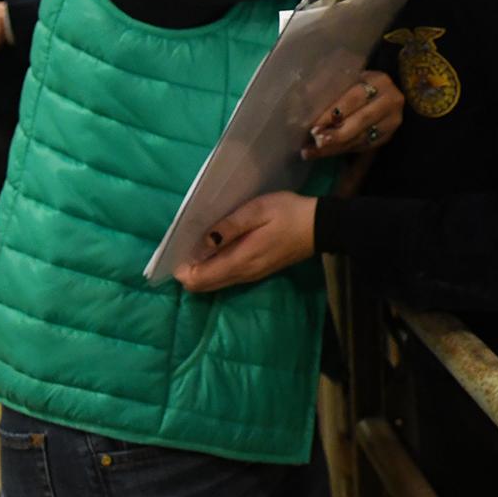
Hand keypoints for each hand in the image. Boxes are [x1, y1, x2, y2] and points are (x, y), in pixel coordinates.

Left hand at [174, 191, 316, 292]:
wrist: (320, 227)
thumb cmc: (288, 214)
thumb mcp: (257, 211)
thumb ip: (229, 227)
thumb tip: (201, 243)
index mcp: (240, 261)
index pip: (199, 279)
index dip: (181, 268)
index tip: (176, 247)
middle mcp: (242, 274)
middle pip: (202, 285)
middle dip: (187, 270)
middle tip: (182, 246)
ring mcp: (250, 276)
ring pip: (213, 283)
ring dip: (200, 270)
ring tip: (196, 245)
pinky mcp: (256, 272)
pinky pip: (226, 277)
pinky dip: (213, 268)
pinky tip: (214, 249)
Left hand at [305, 72, 403, 158]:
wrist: (378, 93)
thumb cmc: (355, 82)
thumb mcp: (344, 78)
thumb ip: (326, 86)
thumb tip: (300, 98)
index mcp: (379, 81)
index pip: (354, 98)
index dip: (333, 112)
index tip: (314, 125)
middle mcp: (391, 101)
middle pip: (362, 121)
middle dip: (337, 134)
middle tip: (317, 141)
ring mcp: (392, 121)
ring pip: (362, 137)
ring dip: (336, 147)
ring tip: (313, 152)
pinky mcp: (387, 136)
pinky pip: (363, 146)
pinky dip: (342, 150)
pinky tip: (325, 152)